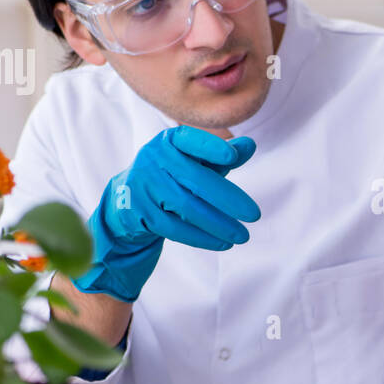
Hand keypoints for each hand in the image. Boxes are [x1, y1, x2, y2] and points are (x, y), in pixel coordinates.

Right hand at [73, 126, 261, 301]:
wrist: (128, 199)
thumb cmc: (174, 176)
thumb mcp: (198, 163)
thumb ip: (224, 156)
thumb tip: (250, 146)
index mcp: (170, 141)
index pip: (192, 141)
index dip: (211, 147)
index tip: (233, 157)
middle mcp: (153, 159)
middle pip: (195, 179)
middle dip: (228, 198)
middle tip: (254, 215)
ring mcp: (143, 186)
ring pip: (186, 207)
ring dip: (218, 224)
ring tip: (242, 236)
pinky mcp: (138, 212)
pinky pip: (174, 228)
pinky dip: (201, 237)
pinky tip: (223, 243)